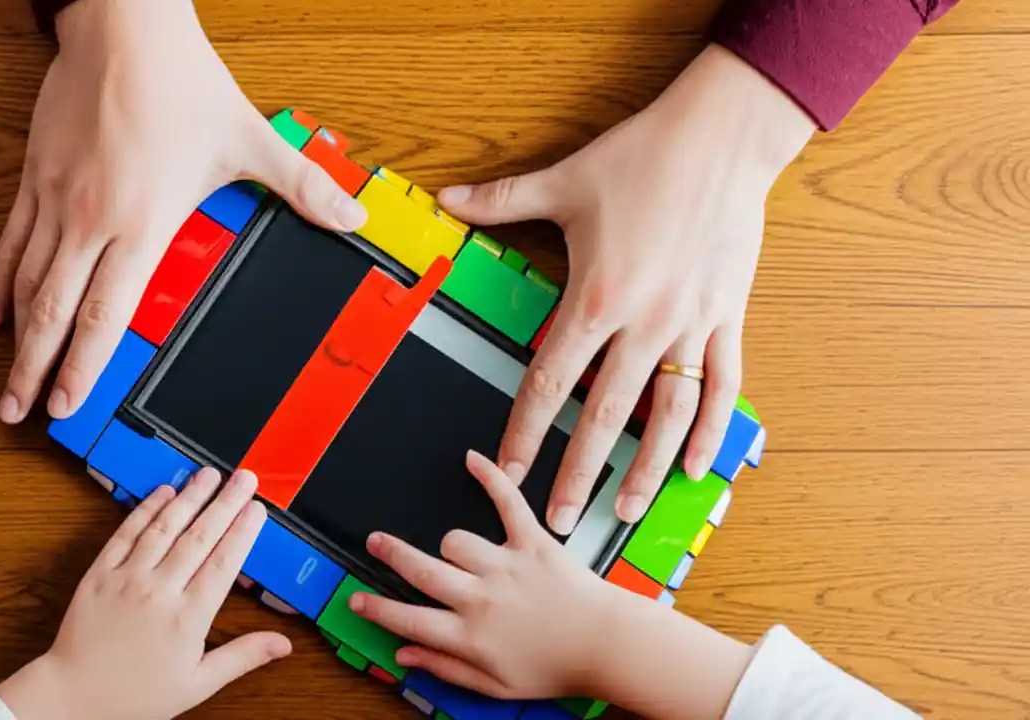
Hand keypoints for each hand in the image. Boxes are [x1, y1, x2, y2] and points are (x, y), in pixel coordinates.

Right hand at [0, 0, 365, 424]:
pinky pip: (10, 241)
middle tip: (19, 413)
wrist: (123, 27)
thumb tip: (351, 218)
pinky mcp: (36, 176)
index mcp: (143, 222)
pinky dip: (0, 282)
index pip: (105, 314)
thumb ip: (301, 186)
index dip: (83, 366)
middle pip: (54, 311)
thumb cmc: (181, 83)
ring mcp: (57, 200)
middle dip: (35, 370)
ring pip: (27, 284)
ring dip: (14, 340)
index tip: (68, 405)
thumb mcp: (250, 138)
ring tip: (4, 383)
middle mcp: (91, 220)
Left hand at [0, 469, 289, 719]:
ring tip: (209, 475)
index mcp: (188, 618)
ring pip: (164, 528)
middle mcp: (159, 591)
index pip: (224, 563)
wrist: (74, 697)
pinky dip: (145, 510)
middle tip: (244, 478)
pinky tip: (163, 492)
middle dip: (225, 503)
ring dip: (189, 497)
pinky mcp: (100, 574)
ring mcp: (127, 579)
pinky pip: (125, 534)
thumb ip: (241, 657)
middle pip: (200, 537)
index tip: (257, 509)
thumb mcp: (197, 684)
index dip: (243, 532)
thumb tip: (283, 645)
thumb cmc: (135, 696)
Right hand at [350, 451, 751, 718]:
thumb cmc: (558, 668)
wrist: (608, 647)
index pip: (409, 619)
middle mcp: (482, 598)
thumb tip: (406, 655)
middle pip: (421, 570)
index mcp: (470, 636)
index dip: (377, 608)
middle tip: (376, 542)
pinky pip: (508, 502)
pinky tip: (472, 459)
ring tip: (454, 551)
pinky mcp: (534, 542)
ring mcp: (507, 566)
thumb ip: (446, 669)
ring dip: (450, 545)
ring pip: (456, 541)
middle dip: (391, 554)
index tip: (357, 598)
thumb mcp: (496, 686)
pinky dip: (491, 476)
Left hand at [437, 44, 814, 529]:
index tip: (510, 471)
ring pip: (669, 416)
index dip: (526, 432)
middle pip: (606, 416)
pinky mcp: (727, 317)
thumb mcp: (562, 181)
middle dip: (580, 472)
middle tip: (564, 518)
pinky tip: (696, 465)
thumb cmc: (642, 158)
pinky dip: (711, 429)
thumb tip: (446, 197)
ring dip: (647, 468)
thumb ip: (500, 201)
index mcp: (596, 298)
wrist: (720, 138)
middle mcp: (644, 324)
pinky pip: (722, 386)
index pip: (550, 382)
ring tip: (629, 508)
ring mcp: (690, 325)